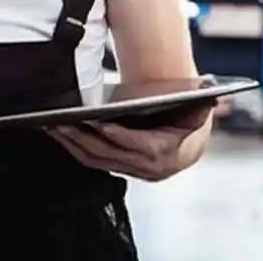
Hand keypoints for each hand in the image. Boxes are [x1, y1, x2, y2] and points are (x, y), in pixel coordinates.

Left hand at [46, 102, 213, 180]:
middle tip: (61, 122)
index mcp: (163, 152)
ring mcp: (130, 171)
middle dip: (83, 138)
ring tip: (51, 126)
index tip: (98, 123)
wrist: (186, 148)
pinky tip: (58, 133)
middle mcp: (145, 167)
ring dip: (72, 144)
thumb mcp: (197, 111)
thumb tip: (212, 91)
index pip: (137, 145)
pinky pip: (91, 161)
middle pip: (108, 154)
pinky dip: (73, 148)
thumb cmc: (188, 123)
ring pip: (95, 160)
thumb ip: (202, 102)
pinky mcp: (117, 169)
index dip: (117, 135)